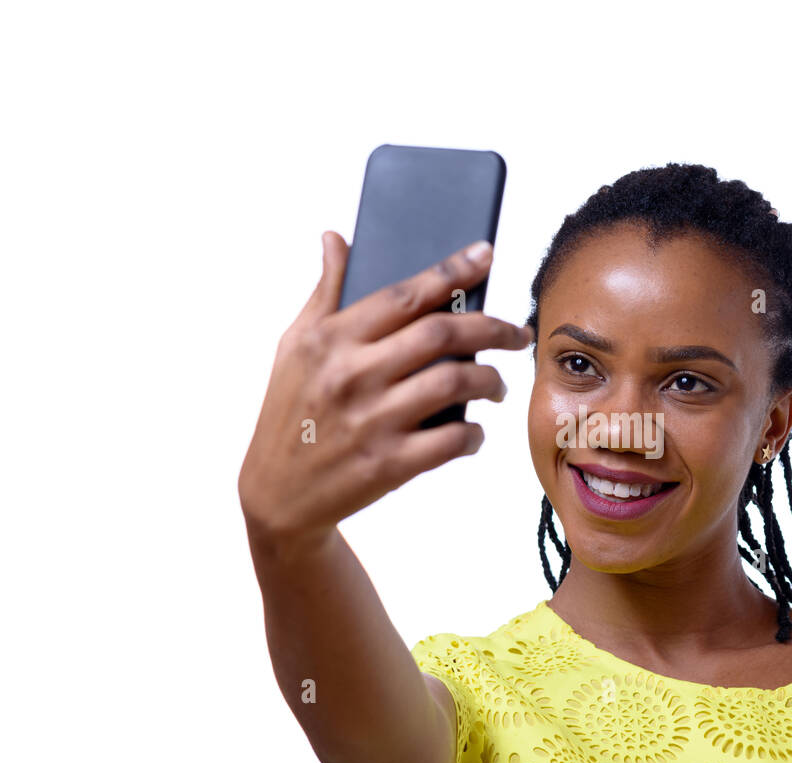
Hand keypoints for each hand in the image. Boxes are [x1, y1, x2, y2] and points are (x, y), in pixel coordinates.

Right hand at [238, 231, 531, 554]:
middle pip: (443, 334)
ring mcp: (372, 421)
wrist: (276, 494)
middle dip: (493, 327)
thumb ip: (324, 292)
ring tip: (496, 384)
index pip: (405, 294)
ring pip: (457, 382)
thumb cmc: (289, 411)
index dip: (453, 271)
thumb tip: (336, 239)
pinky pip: (453, 439)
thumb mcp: (295, 346)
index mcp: (331, 339)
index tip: (487, 254)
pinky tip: (474, 430)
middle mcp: (353, 375)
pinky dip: (475, 433)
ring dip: (490, 380)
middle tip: (515, 332)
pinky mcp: (389, 465)